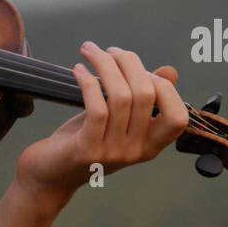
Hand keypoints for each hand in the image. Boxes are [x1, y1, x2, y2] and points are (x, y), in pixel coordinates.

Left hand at [14, 41, 187, 205]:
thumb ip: (142, 99)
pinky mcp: (87, 150)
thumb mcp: (116, 120)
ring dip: (105, 65)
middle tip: (109, 51)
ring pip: (121, 97)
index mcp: (150, 146)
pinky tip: (78, 69)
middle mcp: (136, 152)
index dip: (163, 86)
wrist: (49, 175)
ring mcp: (112, 153)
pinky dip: (88, 82)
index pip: (178, 117)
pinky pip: (97, 108)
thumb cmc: (83, 141)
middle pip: (146, 95)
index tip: (136, 69)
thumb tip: (170, 71)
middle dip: (128, 62)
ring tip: (91, 51)